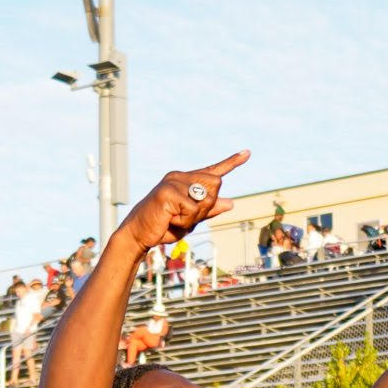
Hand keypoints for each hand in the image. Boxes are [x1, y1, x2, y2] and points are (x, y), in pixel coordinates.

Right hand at [117, 152, 247, 253]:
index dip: (232, 162)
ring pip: (205, 198)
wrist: (140, 234)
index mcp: (187, 181)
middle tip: (185, 217)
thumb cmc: (164, 226)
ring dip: (194, 216)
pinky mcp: (167, 191)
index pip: (213, 171)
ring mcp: (173, 182)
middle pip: (215, 184)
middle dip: (207, 206)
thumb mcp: (191, 219)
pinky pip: (192, 209)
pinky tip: (170, 220)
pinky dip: (185, 221)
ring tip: (174, 218)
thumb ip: (210, 210)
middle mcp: (180, 177)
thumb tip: (232, 203)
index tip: (247, 153)